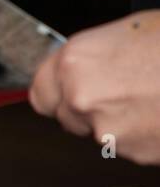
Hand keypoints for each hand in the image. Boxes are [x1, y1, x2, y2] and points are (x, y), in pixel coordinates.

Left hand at [29, 11, 159, 163]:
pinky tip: (159, 114)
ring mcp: (108, 130)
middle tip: (121, 93)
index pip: (39, 93)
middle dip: (88, 109)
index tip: (67, 90)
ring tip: (149, 99)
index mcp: (74, 62)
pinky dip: (143, 136)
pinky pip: (129, 148)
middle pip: (67, 117)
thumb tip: (77, 70)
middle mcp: (82, 98)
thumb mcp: (126, 33)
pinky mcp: (136, 154)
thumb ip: (91, 57)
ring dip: (118, 123)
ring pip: (99, 134)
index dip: (57, 91)